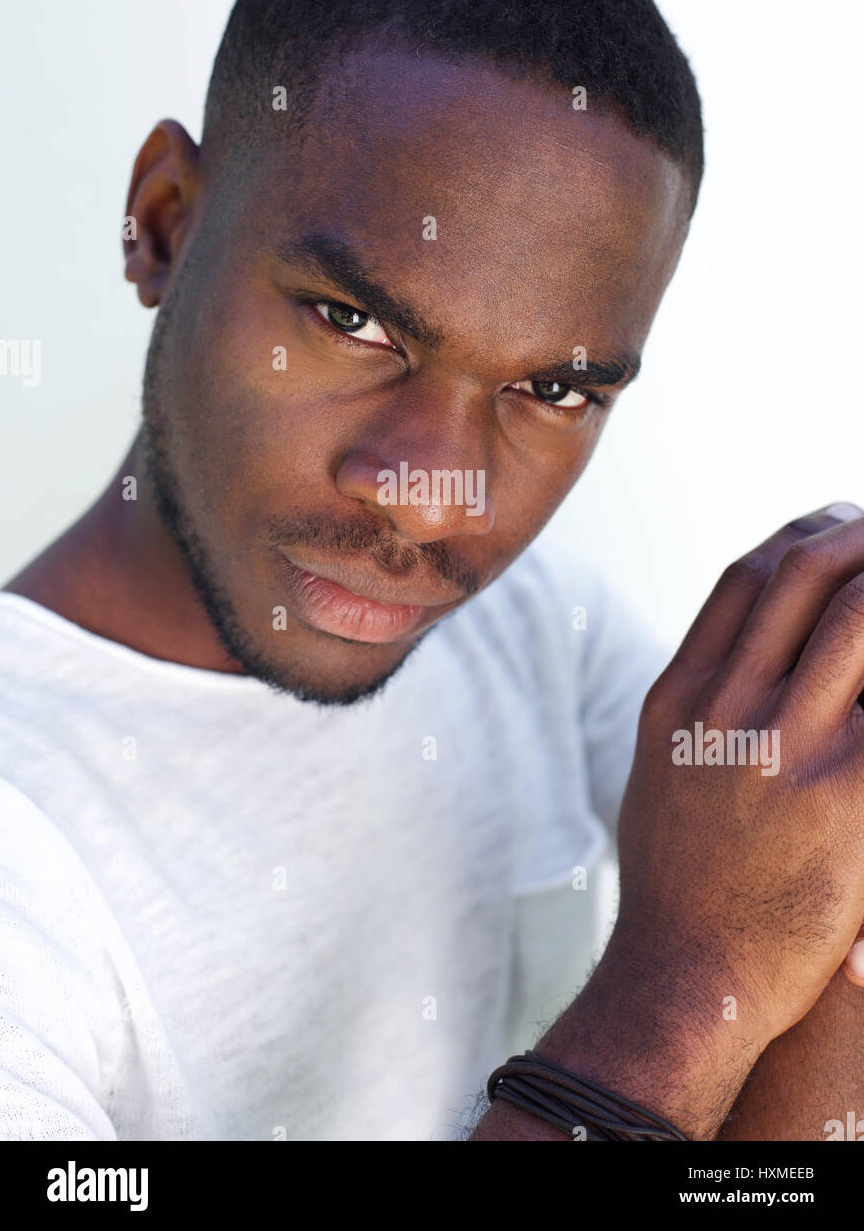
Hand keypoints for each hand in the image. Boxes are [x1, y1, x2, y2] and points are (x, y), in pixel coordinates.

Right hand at [614, 501, 863, 1054]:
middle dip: (859, 537)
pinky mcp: (848, 799)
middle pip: (800, 575)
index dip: (801, 537)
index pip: (744, 578)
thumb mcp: (662, 772)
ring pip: (857, 618)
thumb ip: (698, 705)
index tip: (837, 527)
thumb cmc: (679, 883)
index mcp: (679, 698)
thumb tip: (739, 657)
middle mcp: (725, 708)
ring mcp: (785, 749)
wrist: (689, 979)